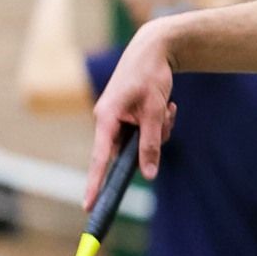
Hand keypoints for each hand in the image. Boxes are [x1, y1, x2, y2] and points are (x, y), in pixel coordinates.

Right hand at [87, 20, 176, 201]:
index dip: (95, 184)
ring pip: (141, 144)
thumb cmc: (150, 76)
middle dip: (152, 143)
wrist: (153, 49)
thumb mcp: (154, 112)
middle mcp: (107, 121)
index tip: (88, 206)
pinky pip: (146, 134)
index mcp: (106, 119)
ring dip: (160, 131)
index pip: (99, 159)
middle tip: (165, 115)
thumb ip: (150, 144)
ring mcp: (118, 120)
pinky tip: (167, 105)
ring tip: (167, 107)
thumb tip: (148, 174)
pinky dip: (160, 125)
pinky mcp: (129, 118)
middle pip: (127, 153)